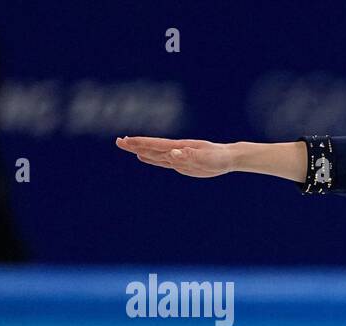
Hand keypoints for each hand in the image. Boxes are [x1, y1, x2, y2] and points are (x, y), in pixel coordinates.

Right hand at [115, 136, 234, 177]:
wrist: (227, 158)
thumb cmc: (218, 157)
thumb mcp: (205, 158)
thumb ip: (189, 156)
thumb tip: (173, 153)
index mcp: (179, 147)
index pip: (156, 145)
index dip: (141, 143)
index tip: (126, 140)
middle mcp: (175, 150)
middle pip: (152, 147)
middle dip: (135, 145)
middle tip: (118, 141)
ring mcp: (177, 157)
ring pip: (155, 154)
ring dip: (140, 150)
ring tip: (126, 146)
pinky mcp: (181, 164)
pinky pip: (163, 161)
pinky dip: (151, 159)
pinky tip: (144, 157)